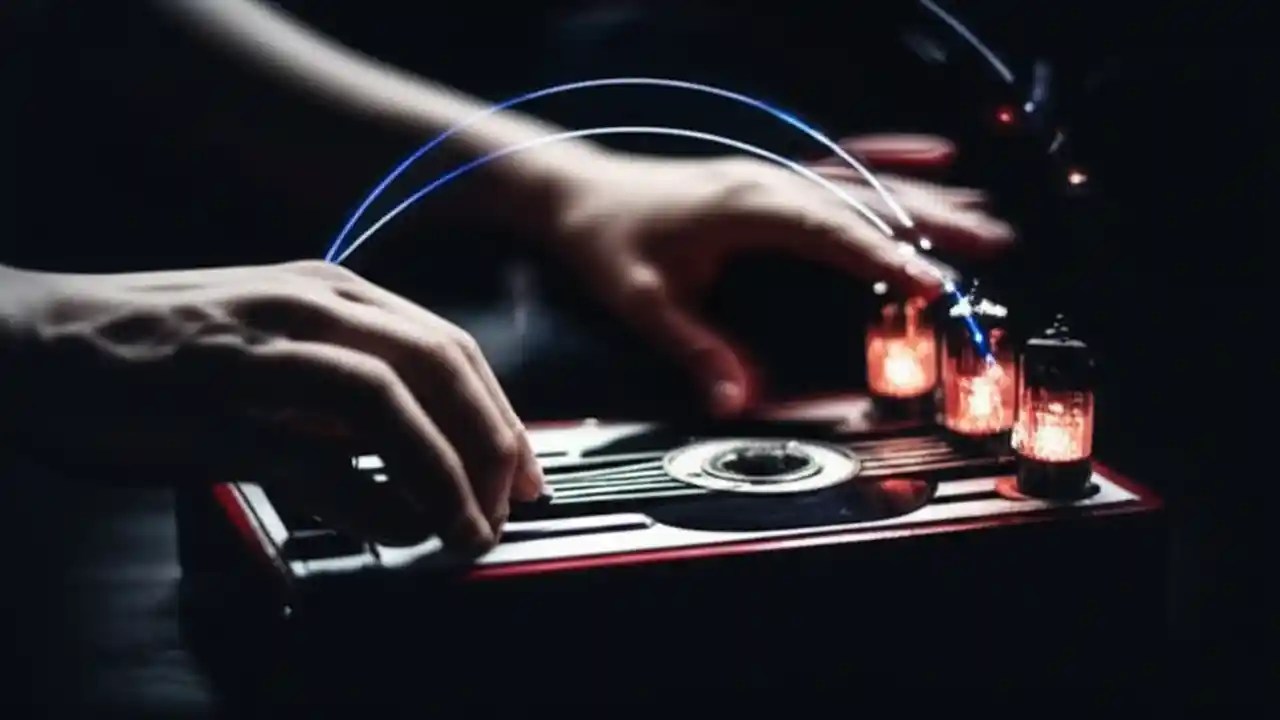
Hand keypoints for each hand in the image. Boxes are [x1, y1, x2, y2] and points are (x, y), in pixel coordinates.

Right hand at [0, 261, 542, 551]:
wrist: (40, 339)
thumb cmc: (161, 345)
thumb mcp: (275, 337)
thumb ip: (347, 374)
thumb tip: (422, 438)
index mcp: (330, 290)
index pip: (450, 347)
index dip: (502, 412)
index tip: (524, 468)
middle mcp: (308, 309)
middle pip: (440, 366)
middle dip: (493, 442)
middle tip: (510, 505)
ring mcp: (262, 355)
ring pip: (390, 404)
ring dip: (445, 472)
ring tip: (466, 528)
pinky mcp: (215, 409)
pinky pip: (313, 458)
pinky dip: (368, 501)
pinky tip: (393, 533)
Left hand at [545, 134, 1012, 415]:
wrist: (575, 191)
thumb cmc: (604, 238)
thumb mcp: (642, 300)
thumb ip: (694, 348)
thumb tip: (737, 398)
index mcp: (744, 205)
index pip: (830, 230)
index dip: (883, 256)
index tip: (930, 281)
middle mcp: (767, 181)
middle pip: (864, 198)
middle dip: (932, 223)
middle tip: (991, 246)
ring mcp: (771, 174)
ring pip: (864, 181)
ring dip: (926, 197)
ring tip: (985, 216)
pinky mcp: (769, 179)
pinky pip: (843, 165)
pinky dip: (890, 159)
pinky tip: (930, 156)